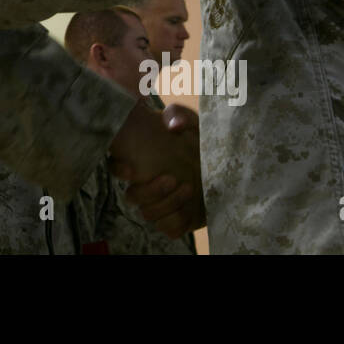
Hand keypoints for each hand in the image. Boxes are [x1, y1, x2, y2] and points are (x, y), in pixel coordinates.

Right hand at [109, 102, 205, 237]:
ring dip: (166, 203)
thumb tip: (172, 125)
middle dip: (149, 191)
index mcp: (142, 162)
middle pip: (132, 196)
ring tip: (188, 187)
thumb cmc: (200, 142)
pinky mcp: (177, 220)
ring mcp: (161, 204)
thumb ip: (179, 115)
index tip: (131, 170)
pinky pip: (168, 228)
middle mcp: (147, 185)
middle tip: (171, 178)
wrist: (226, 168)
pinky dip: (177, 219)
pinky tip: (191, 205)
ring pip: (148, 213)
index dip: (119, 170)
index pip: (117, 168)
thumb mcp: (192, 123)